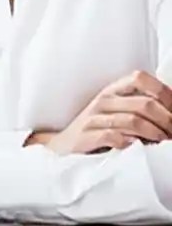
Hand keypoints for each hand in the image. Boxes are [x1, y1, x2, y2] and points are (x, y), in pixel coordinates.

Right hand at [26, 71, 171, 154]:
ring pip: (132, 121)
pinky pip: (113, 136)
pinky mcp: (86, 136)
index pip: (140, 78)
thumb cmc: (99, 130)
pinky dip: (130, 143)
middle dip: (166, 120)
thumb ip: (140, 108)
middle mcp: (103, 100)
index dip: (163, 91)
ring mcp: (93, 118)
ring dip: (154, 134)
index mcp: (113, 90)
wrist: (63, 146)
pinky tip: (137, 147)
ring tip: (162, 143)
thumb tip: (171, 111)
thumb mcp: (119, 113)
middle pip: (143, 104)